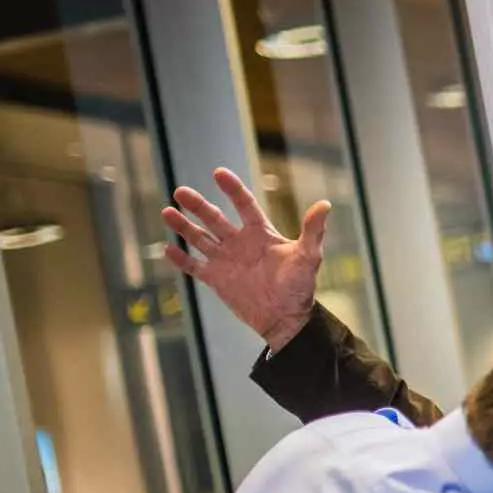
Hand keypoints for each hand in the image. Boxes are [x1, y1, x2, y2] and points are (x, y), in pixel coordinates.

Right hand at [162, 168, 328, 352]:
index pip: (244, 204)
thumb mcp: (308, 256)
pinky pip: (194, 266)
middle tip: (180, 191)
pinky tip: (167, 248)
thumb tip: (325, 204)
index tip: (218, 173)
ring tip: (167, 211)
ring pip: (199, 238)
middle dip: (197, 205)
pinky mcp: (216, 279)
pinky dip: (180, 259)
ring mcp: (226, 260)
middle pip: (214, 218)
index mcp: (260, 233)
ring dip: (183, 226)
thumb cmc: (300, 286)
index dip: (232, 188)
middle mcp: (240, 242)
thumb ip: (313, 230)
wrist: (287, 319)